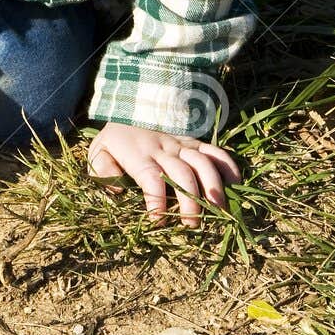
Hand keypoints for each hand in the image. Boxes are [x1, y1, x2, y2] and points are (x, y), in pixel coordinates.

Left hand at [86, 121, 239, 227]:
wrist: (128, 109)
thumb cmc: (115, 141)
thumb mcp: (98, 153)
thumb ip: (102, 171)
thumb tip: (118, 190)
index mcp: (138, 154)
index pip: (150, 178)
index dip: (157, 200)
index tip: (159, 221)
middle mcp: (163, 149)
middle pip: (182, 174)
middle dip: (190, 201)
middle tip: (192, 224)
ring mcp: (181, 144)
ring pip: (203, 162)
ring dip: (213, 186)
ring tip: (219, 210)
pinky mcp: (194, 142)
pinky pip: (215, 151)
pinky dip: (228, 166)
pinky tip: (236, 185)